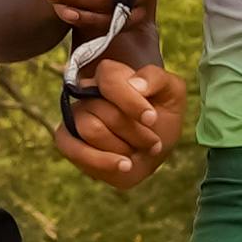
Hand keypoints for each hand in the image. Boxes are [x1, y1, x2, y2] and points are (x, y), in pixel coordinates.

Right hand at [53, 56, 187, 190]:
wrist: (153, 145)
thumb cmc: (161, 115)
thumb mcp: (172, 93)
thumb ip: (157, 78)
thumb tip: (135, 84)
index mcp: (110, 75)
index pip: (109, 78)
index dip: (131, 102)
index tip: (152, 119)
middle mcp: (87, 93)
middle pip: (105, 112)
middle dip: (136, 133)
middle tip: (154, 142)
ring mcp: (76, 117)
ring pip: (91, 130)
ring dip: (122, 148)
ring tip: (137, 152)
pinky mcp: (68, 141)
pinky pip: (73, 149)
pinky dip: (100, 161)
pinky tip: (124, 165)